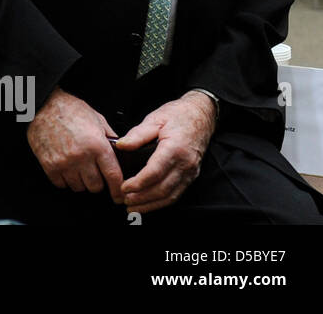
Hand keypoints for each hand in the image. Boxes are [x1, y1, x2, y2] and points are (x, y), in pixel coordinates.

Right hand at [27, 87, 123, 202]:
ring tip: (78, 168)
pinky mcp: (49, 165)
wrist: (43, 105)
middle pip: (95, 186)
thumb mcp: (97, 119)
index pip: (113, 176)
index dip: (118, 190)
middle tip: (94, 173)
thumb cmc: (70, 109)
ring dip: (80, 181)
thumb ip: (110, 139)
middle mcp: (81, 157)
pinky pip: (61, 184)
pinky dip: (65, 180)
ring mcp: (64, 162)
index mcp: (97, 145)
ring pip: (78, 187)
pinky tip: (66, 168)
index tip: (118, 196)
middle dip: (97, 182)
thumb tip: (121, 153)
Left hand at [115, 91, 214, 213]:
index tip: (123, 187)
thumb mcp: (155, 119)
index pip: (154, 173)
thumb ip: (137, 134)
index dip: (138, 183)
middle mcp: (185, 163)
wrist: (201, 114)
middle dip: (142, 198)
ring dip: (152, 204)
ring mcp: (190, 171)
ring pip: (171, 195)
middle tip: (125, 200)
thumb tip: (121, 145)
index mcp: (174, 148)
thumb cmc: (178, 115)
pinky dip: (163, 202)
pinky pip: (177, 193)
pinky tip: (150, 204)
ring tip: (134, 207)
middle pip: (162, 189)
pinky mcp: (191, 175)